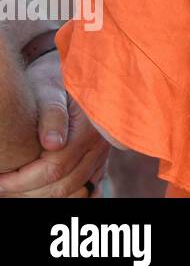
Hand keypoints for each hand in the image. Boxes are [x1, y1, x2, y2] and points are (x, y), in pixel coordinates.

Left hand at [0, 56, 109, 197]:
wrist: (75, 70)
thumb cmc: (54, 78)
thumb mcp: (48, 89)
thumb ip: (52, 114)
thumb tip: (53, 144)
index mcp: (88, 128)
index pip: (54, 169)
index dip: (22, 180)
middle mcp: (100, 144)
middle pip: (64, 185)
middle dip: (28, 192)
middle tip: (2, 185)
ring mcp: (103, 152)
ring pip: (75, 189)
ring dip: (43, 195)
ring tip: (17, 188)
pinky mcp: (100, 156)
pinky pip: (87, 185)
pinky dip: (67, 194)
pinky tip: (45, 191)